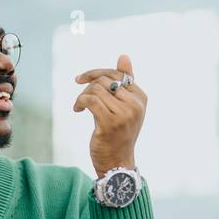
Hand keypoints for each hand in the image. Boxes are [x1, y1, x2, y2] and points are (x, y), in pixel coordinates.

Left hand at [72, 53, 146, 174]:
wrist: (117, 163)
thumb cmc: (119, 135)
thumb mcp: (125, 107)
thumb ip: (125, 82)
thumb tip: (124, 55)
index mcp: (141, 97)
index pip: (117, 74)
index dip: (96, 73)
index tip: (81, 79)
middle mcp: (135, 104)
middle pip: (105, 80)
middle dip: (88, 86)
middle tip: (81, 98)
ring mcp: (124, 114)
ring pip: (96, 89)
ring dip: (82, 96)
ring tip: (79, 106)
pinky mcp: (110, 123)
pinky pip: (90, 100)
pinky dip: (80, 102)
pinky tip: (77, 110)